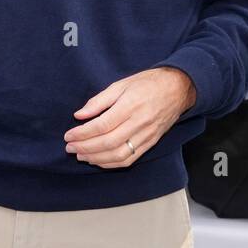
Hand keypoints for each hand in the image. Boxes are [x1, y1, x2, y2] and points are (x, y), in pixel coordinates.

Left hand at [65, 67, 196, 168]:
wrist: (178, 88)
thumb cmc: (148, 83)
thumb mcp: (121, 84)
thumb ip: (99, 101)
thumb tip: (79, 115)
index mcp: (130, 105)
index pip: (102, 125)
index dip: (82, 133)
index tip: (68, 135)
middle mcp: (139, 122)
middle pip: (108, 142)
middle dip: (85, 148)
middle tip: (70, 148)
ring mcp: (146, 135)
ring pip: (118, 155)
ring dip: (96, 158)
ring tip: (81, 155)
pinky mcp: (151, 143)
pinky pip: (130, 159)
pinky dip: (111, 164)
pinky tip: (98, 160)